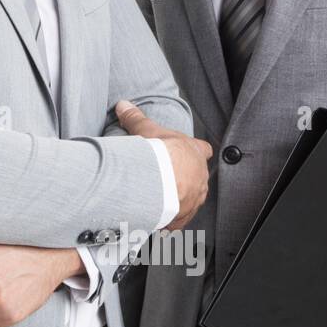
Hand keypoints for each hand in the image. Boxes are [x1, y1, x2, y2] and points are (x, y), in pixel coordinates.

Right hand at [114, 100, 211, 229]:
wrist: (161, 181)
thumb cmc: (159, 154)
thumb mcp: (145, 130)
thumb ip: (135, 118)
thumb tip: (123, 105)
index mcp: (194, 152)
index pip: (203, 149)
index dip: (196, 151)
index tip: (188, 153)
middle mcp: (199, 176)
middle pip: (197, 176)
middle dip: (184, 178)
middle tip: (167, 180)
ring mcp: (194, 197)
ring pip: (190, 199)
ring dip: (178, 200)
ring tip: (161, 202)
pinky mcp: (183, 215)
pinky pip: (178, 220)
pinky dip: (169, 221)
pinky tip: (158, 222)